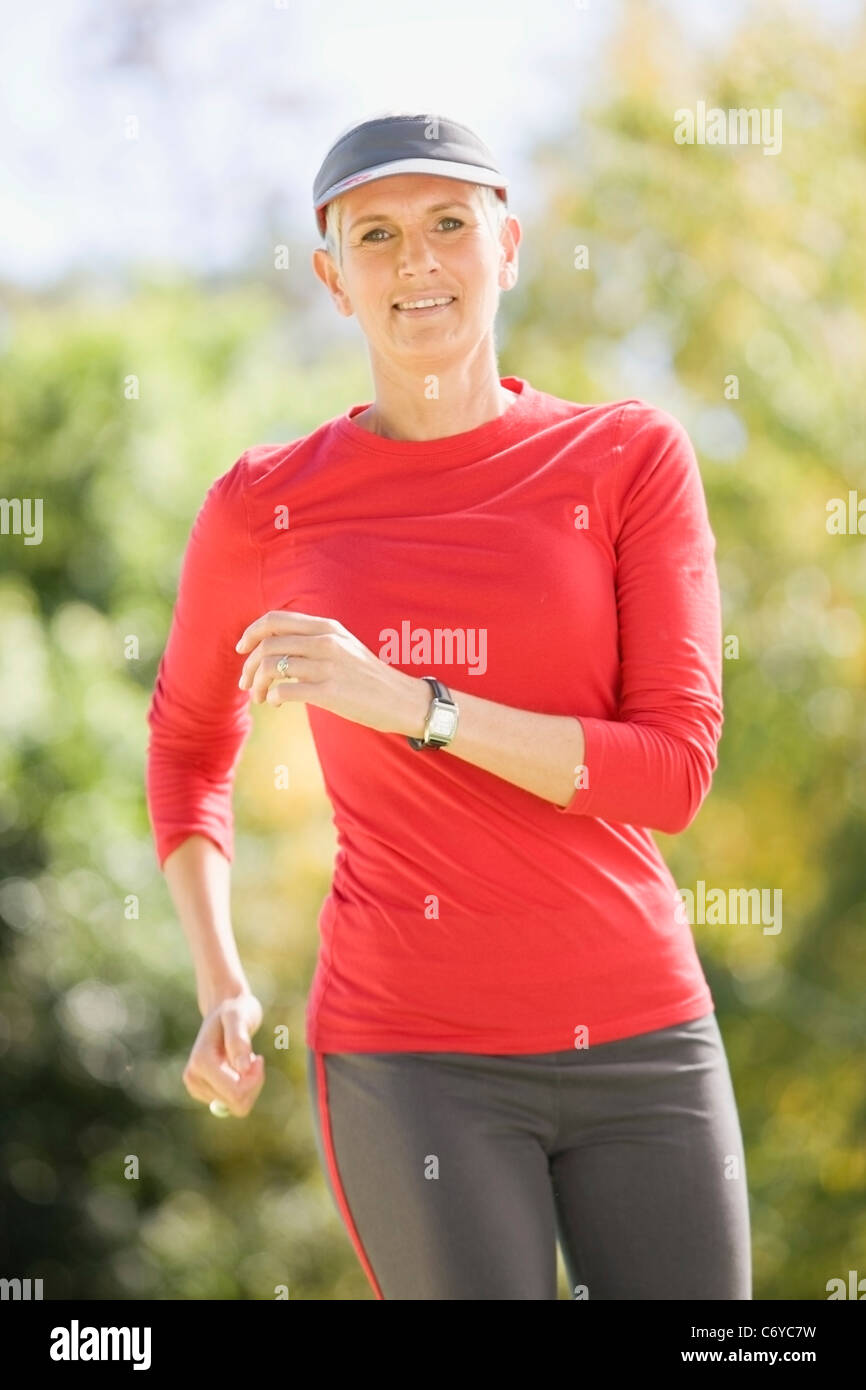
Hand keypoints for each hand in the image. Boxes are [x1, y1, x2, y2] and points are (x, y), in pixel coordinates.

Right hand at [182, 992, 264, 1117]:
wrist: (224, 1008)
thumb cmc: (235, 1010)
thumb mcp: (239, 1017)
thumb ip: (238, 1040)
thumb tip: (242, 1069)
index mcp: (201, 1062)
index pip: (235, 1093)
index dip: (255, 1080)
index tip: (259, 1058)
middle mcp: (193, 1078)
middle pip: (237, 1104)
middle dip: (252, 1084)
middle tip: (255, 1059)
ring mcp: (196, 1086)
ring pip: (236, 1105)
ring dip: (248, 1084)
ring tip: (245, 1059)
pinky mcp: (202, 1091)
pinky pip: (232, 1102)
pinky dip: (242, 1086)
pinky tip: (238, 1066)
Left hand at [235, 610, 426, 735]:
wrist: (401, 699)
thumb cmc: (367, 676)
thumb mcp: (343, 646)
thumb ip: (313, 640)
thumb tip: (275, 646)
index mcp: (327, 627)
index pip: (275, 620)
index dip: (251, 633)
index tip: (242, 649)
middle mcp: (325, 642)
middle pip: (267, 645)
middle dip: (249, 666)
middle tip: (246, 684)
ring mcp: (328, 666)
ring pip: (272, 667)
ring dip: (257, 685)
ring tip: (260, 698)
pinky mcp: (330, 692)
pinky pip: (285, 690)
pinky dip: (273, 697)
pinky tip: (278, 703)